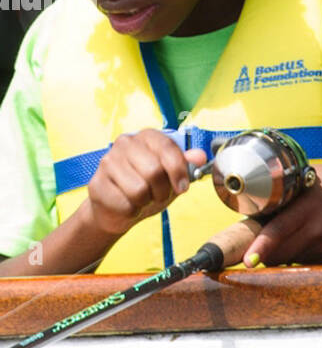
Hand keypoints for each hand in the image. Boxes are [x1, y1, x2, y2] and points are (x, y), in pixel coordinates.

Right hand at [85, 131, 207, 239]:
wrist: (117, 209)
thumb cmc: (148, 188)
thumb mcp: (171, 176)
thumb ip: (186, 166)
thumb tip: (199, 156)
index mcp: (147, 137)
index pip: (167, 147)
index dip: (179, 170)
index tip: (182, 187)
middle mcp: (125, 143)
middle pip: (154, 171)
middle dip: (162, 190)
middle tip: (159, 195)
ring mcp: (107, 162)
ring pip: (138, 190)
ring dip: (146, 202)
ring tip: (142, 199)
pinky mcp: (96, 184)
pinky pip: (125, 204)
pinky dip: (132, 211)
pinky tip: (126, 204)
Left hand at [243, 164, 321, 266]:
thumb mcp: (312, 180)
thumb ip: (287, 193)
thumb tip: (254, 206)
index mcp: (309, 208)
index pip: (279, 231)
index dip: (261, 246)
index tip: (247, 261)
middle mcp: (317, 231)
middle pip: (278, 254)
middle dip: (261, 253)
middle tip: (250, 245)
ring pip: (287, 260)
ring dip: (276, 253)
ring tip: (286, 232)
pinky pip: (301, 260)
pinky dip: (294, 253)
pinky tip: (304, 236)